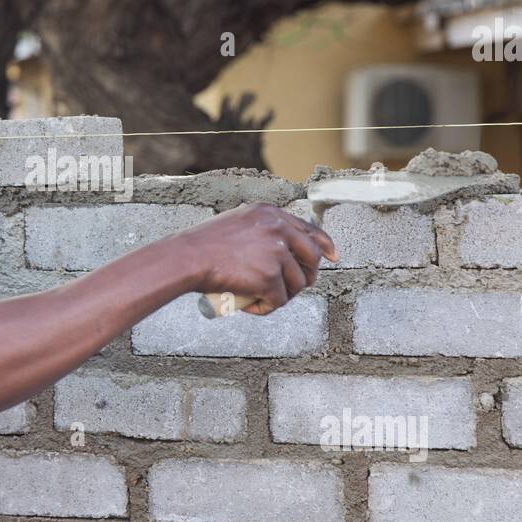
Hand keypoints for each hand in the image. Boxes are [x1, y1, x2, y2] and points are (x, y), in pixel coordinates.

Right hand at [176, 203, 337, 314]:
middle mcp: (278, 229)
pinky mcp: (269, 277)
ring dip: (282, 295)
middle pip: (312, 256)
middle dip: (308, 275)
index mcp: (270, 214)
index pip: (309, 229)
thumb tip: (280, 250)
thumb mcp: (237, 224)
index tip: (333, 257)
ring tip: (262, 297)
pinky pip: (279, 300)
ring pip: (297, 283)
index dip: (325, 245)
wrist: (188, 257)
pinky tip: (251, 306)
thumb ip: (261, 230)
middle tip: (293, 287)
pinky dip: (266, 308)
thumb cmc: (203, 245)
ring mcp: (275, 253)